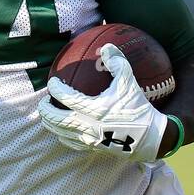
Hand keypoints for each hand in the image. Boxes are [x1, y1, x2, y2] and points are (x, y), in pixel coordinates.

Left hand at [37, 43, 169, 160]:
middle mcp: (88, 126)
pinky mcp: (93, 148)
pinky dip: (62, 136)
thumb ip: (118, 63)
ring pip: (61, 133)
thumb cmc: (139, 108)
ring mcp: (89, 139)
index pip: (66, 98)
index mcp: (95, 109)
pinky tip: (62, 131)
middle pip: (57, 119)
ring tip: (46, 116)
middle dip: (45, 110)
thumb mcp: (130, 83)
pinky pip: (71, 143)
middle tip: (42, 102)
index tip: (52, 82)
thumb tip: (107, 46)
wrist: (151, 138)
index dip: (56, 89)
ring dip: (50, 124)